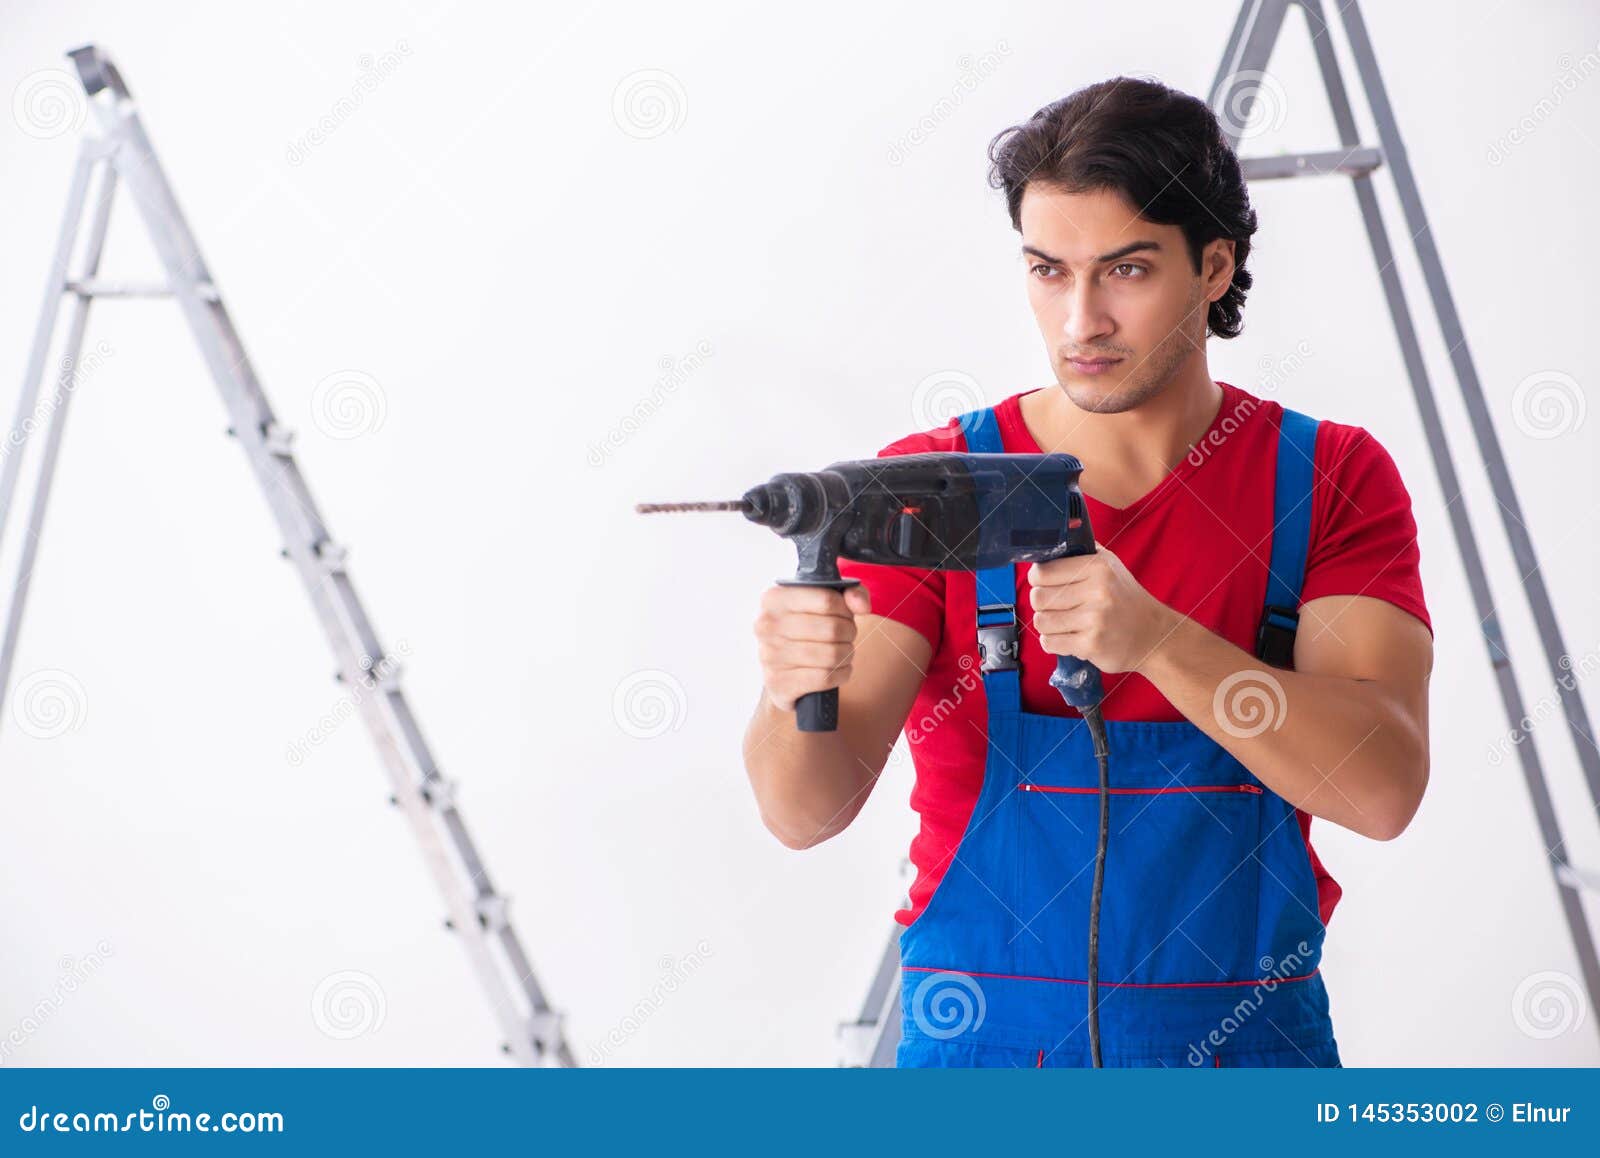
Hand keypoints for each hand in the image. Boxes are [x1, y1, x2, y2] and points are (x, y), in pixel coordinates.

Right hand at [753, 583, 871, 711]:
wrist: (781, 669)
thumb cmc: (806, 628)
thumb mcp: (824, 602)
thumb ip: (851, 593)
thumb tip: (862, 606)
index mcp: (774, 598)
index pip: (827, 600)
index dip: (846, 609)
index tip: (845, 614)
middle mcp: (766, 625)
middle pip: (833, 629)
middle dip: (849, 633)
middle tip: (847, 636)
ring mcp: (769, 656)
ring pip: (832, 655)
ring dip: (847, 654)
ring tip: (843, 652)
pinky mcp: (778, 683)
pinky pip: (825, 678)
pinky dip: (840, 674)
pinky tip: (837, 670)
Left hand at [1026, 544, 1178, 674]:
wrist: (1153, 634)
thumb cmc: (1125, 599)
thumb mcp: (1110, 565)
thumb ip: (1081, 553)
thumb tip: (1050, 544)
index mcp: (1097, 567)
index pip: (1043, 572)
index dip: (1037, 579)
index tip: (1044, 584)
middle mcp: (1097, 591)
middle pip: (1038, 598)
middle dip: (1041, 604)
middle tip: (1054, 606)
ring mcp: (1094, 619)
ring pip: (1041, 621)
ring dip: (1047, 625)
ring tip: (1062, 623)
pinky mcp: (1091, 644)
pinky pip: (1050, 643)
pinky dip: (1053, 642)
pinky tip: (1067, 637)